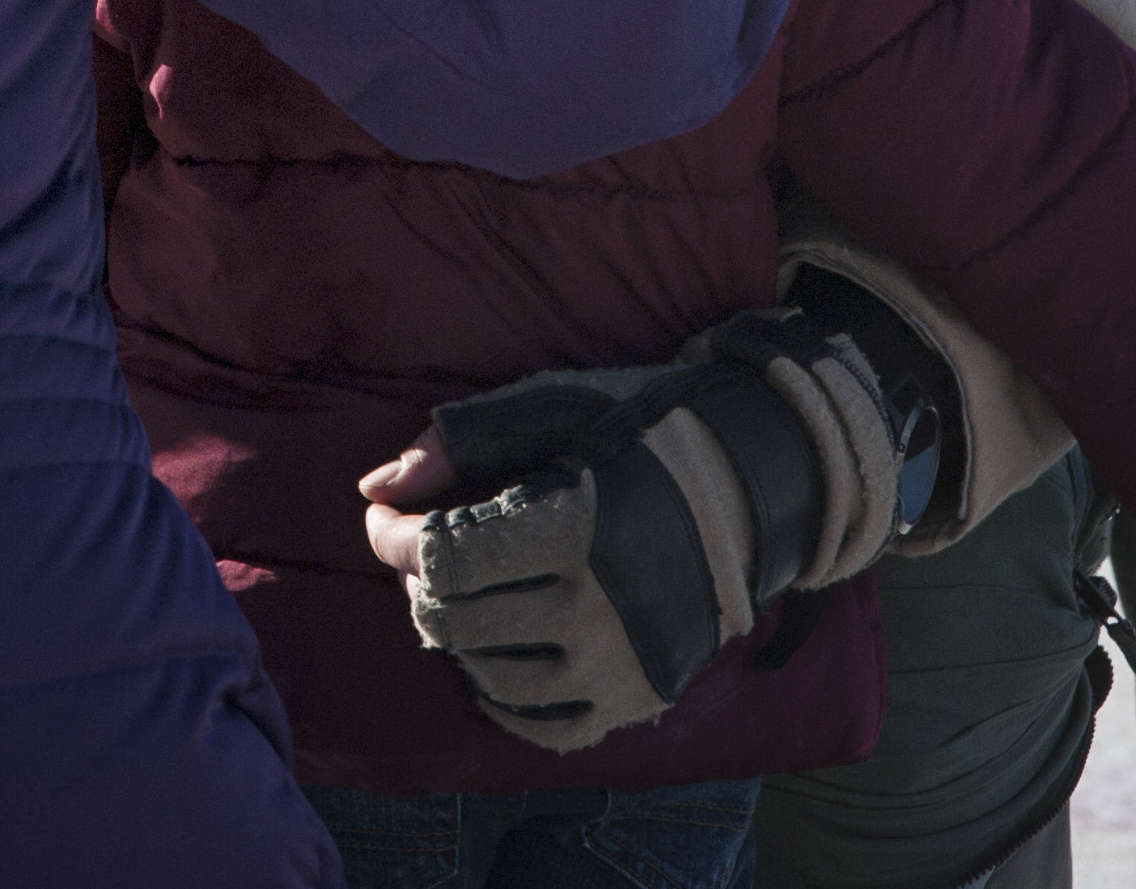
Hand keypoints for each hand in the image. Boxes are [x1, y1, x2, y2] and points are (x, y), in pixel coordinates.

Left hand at [372, 319, 910, 754]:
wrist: (760, 484)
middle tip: (417, 548)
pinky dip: (501, 696)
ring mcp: (624, 666)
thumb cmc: (647, 431)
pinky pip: (543, 725)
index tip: (383, 514)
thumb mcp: (556, 409)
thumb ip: (461, 442)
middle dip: (415, 580)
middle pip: (455, 618)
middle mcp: (603, 610)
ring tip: (458, 592)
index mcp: (580, 530)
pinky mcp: (641, 699)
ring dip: (452, 634)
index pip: (446, 557)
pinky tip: (493, 651)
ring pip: (487, 675)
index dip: (393, 536)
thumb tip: (374, 486)